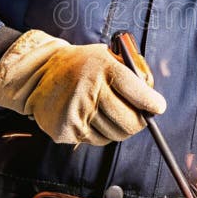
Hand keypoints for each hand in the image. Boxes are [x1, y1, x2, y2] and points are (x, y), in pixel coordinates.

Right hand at [0, 30, 165, 145]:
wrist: (38, 73)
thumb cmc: (81, 66)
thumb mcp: (106, 56)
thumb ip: (131, 75)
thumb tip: (154, 104)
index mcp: (103, 68)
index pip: (137, 92)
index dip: (151, 103)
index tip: (157, 107)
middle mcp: (89, 90)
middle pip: (130, 122)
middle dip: (139, 122)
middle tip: (139, 116)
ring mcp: (76, 112)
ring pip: (116, 135)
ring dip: (118, 128)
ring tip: (105, 111)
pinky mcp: (66, 130)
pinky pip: (97, 141)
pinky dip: (100, 133)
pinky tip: (90, 116)